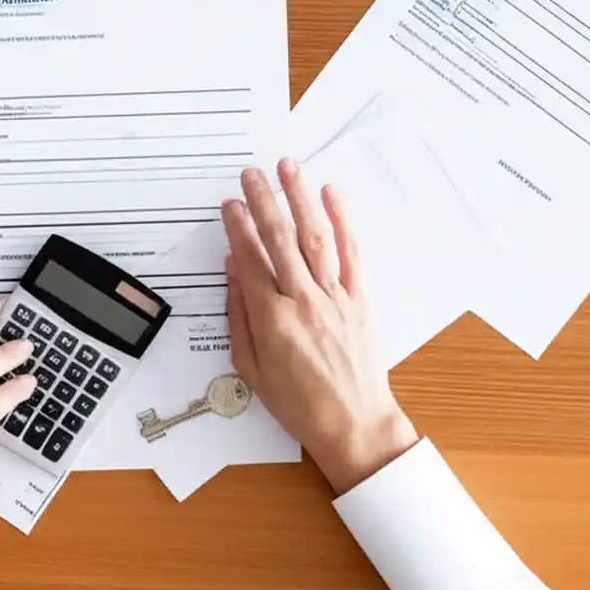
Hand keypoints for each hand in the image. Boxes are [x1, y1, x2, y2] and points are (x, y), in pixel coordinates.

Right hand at [222, 158, 418, 494]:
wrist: (353, 423)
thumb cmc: (298, 403)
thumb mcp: (251, 368)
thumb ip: (239, 316)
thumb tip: (232, 270)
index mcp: (271, 319)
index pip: (249, 259)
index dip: (237, 227)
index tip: (228, 204)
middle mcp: (302, 300)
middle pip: (278, 239)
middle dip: (262, 201)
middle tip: (250, 173)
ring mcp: (335, 297)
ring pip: (313, 236)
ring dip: (299, 198)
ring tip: (288, 167)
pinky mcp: (361, 299)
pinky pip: (351, 252)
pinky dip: (342, 220)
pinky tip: (330, 195)